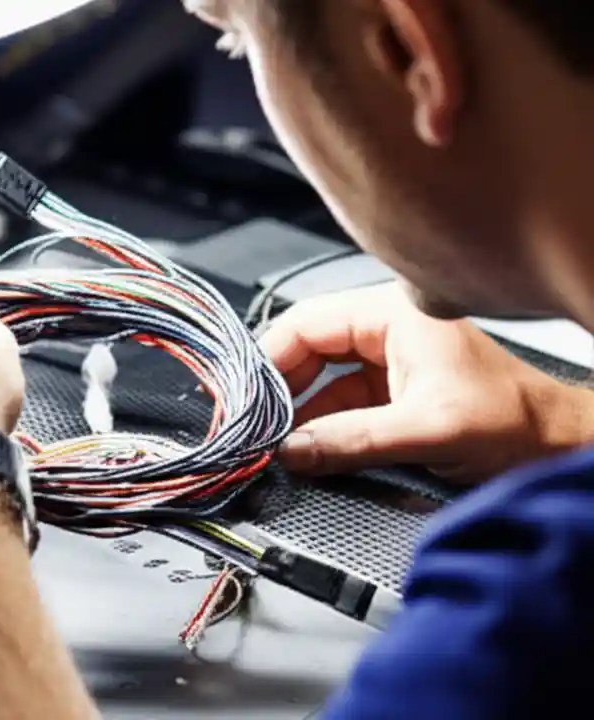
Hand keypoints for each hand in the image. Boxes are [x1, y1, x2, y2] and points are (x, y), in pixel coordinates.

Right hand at [259, 284, 593, 482]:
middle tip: (255, 423)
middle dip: (279, 389)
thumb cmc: (515, 423)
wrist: (555, 450)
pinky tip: (304, 451)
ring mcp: (388, 363)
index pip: (307, 323)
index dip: (270, 359)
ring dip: (297, 414)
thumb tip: (291, 449)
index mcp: (395, 314)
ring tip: (275, 443)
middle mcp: (387, 331)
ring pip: (319, 382)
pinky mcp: (391, 396)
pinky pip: (338, 406)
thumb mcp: (426, 430)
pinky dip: (318, 429)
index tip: (246, 396)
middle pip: (306, 351)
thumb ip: (351, 440)